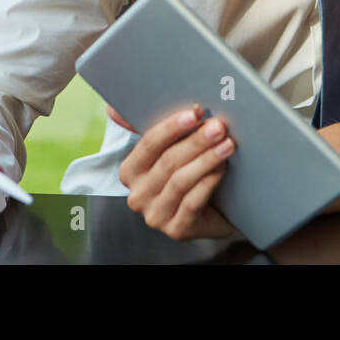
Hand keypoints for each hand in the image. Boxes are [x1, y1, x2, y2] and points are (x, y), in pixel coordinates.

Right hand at [111, 104, 237, 240]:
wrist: (214, 211)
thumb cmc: (189, 172)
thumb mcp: (171, 149)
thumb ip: (150, 128)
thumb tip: (112, 109)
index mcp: (130, 172)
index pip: (148, 144)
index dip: (172, 127)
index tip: (196, 112)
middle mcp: (137, 196)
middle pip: (168, 162)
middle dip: (196, 141)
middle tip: (218, 127)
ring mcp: (155, 216)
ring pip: (180, 181)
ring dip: (206, 159)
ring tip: (227, 144)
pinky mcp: (176, 231)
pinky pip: (192, 202)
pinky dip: (208, 182)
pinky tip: (222, 168)